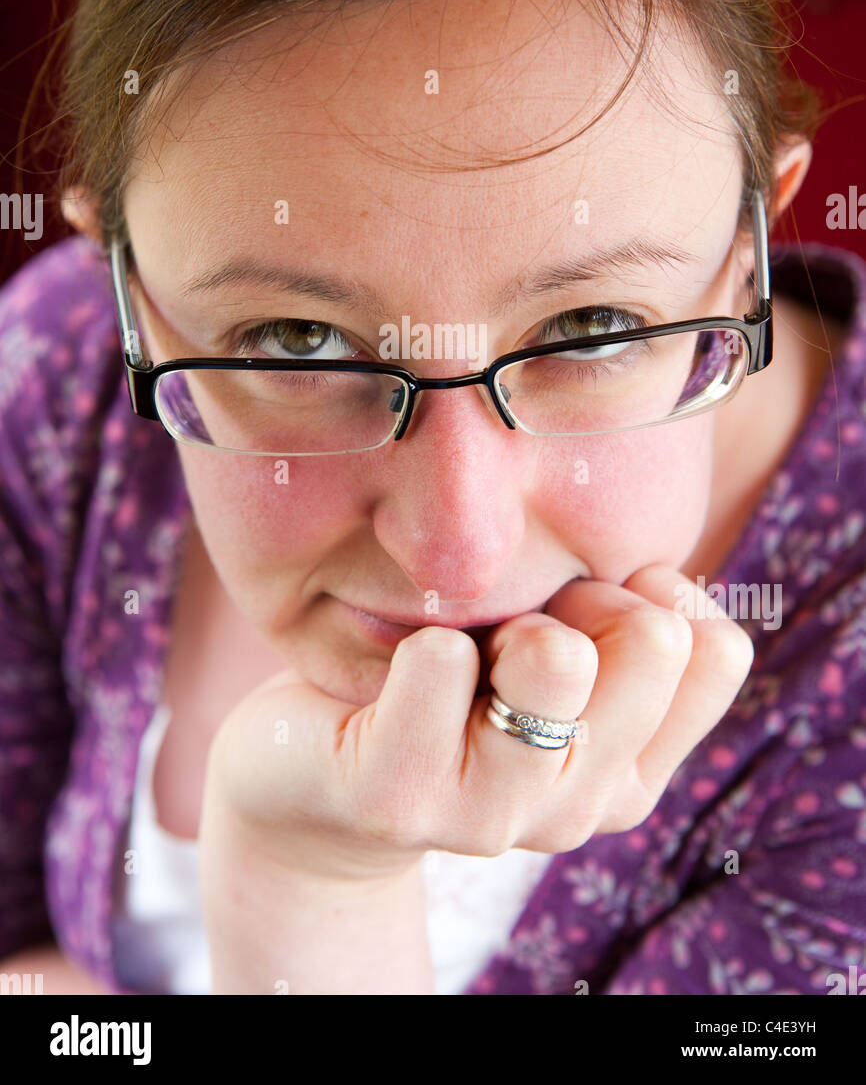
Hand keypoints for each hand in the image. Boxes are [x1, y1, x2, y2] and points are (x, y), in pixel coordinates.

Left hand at [202, 564, 752, 880]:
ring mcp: (490, 815)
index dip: (652, 592)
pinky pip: (440, 663)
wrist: (312, 772)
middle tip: (510, 630)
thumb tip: (661, 574)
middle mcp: (578, 807)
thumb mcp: (554, 653)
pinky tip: (396, 674)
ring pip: (558, 659)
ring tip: (460, 653)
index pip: (716, 651)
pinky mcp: (400, 798)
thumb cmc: (447, 682)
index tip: (584, 605)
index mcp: (631, 772)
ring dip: (503, 620)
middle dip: (577, 596)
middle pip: (651, 640)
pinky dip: (417, 639)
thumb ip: (628, 626)